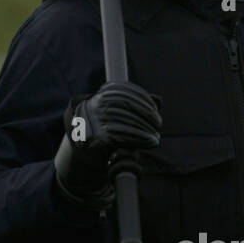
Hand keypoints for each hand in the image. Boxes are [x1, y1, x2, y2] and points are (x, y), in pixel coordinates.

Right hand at [54, 83, 161, 200]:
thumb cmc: (108, 131)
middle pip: (125, 105)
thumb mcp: (121, 115)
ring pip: (124, 121)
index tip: (154, 108)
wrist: (84, 152)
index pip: (123, 90)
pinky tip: (149, 142)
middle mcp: (94, 106)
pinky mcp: (97, 137)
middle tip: (158, 123)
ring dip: (144, 129)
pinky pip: (122, 137)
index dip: (141, 98)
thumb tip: (158, 100)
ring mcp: (94, 121)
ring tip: (155, 137)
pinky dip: (139, 140)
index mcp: (100, 96)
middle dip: (145, 114)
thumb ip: (138, 106)